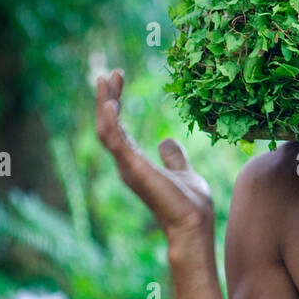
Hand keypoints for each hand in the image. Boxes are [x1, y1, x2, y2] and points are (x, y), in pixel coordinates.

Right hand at [95, 69, 213, 254]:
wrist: (194, 225)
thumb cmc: (190, 204)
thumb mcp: (183, 171)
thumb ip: (173, 157)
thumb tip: (166, 141)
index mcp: (137, 163)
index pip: (119, 128)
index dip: (116, 102)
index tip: (118, 78)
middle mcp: (127, 164)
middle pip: (107, 126)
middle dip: (106, 98)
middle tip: (109, 73)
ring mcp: (128, 167)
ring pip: (106, 131)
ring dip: (104, 104)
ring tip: (106, 80)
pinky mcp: (135, 170)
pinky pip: (116, 142)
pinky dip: (111, 122)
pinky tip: (111, 103)